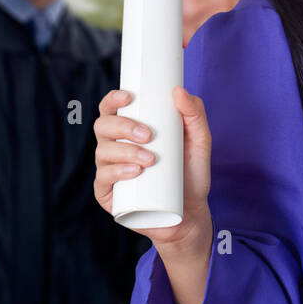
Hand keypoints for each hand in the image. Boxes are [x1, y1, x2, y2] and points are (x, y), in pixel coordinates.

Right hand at [93, 86, 212, 252]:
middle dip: (123, 126)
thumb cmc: (190, 174)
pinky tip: (134, 172)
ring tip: (150, 159)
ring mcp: (109, 171)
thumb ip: (194, 114)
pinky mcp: (108, 195)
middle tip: (148, 135)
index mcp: (130, 131)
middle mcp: (115, 148)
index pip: (112, 109)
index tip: (128, 96)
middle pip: (103, 127)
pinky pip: (103, 179)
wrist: (191, 213)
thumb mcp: (199, 141)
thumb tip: (179, 90)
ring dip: (125, 151)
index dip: (113, 99)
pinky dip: (118, 172)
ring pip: (103, 152)